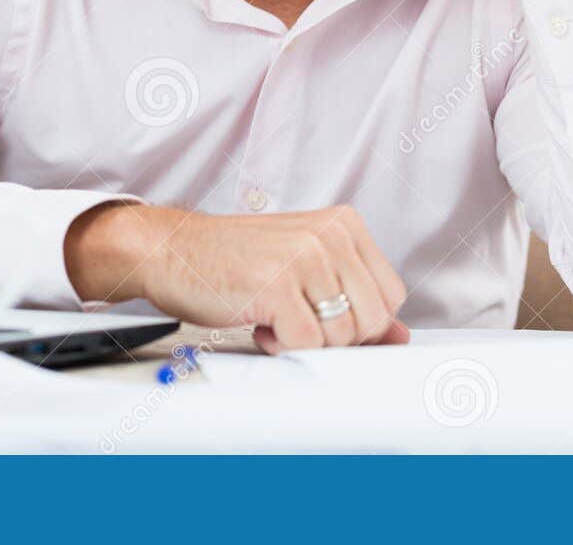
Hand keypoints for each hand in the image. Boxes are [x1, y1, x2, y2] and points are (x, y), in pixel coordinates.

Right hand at [66, 202, 409, 352]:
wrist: (173, 250)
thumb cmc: (235, 259)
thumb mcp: (305, 267)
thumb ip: (353, 296)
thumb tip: (398, 335)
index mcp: (344, 225)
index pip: (391, 295)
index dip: (362, 322)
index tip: (328, 320)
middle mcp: (330, 235)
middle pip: (372, 320)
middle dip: (336, 337)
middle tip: (297, 320)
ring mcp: (305, 257)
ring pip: (343, 337)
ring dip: (306, 342)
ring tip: (276, 316)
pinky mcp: (278, 285)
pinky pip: (307, 344)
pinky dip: (282, 346)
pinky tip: (261, 324)